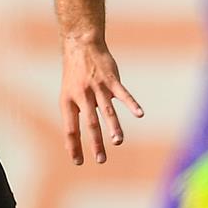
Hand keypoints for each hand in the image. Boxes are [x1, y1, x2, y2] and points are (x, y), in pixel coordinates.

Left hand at [62, 38, 143, 165]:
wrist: (81, 46)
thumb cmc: (75, 75)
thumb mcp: (68, 94)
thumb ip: (76, 114)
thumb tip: (75, 138)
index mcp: (68, 102)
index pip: (70, 128)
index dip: (73, 146)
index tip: (79, 162)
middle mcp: (82, 96)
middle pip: (89, 123)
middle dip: (95, 142)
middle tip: (101, 159)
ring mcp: (97, 87)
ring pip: (106, 110)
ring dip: (113, 126)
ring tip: (117, 141)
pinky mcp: (111, 80)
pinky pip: (123, 94)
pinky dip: (131, 104)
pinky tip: (139, 114)